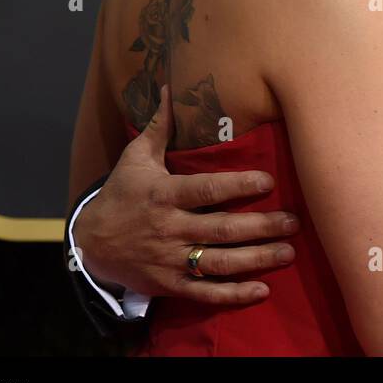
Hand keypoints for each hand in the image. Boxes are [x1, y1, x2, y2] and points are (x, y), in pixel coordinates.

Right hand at [72, 85, 299, 303]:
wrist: (89, 244)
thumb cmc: (121, 194)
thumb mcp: (135, 158)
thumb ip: (158, 126)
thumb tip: (169, 87)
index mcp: (163, 194)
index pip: (206, 190)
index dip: (237, 186)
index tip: (268, 182)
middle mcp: (169, 229)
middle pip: (221, 229)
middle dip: (260, 226)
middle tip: (294, 222)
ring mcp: (169, 260)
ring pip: (218, 263)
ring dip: (256, 259)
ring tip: (288, 252)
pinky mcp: (169, 284)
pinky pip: (204, 293)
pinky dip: (233, 295)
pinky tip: (261, 290)